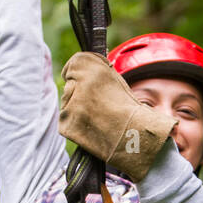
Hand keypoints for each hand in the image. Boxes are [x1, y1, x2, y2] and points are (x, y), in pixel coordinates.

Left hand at [58, 51, 179, 182]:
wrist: (137, 139)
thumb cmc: (130, 111)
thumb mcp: (116, 82)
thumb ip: (96, 73)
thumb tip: (76, 73)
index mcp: (95, 69)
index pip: (74, 63)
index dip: (77, 72)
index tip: (82, 79)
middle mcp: (81, 84)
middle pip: (69, 85)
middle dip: (78, 93)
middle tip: (98, 106)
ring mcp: (72, 105)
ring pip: (66, 103)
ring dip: (76, 109)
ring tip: (98, 119)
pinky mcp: (67, 123)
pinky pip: (65, 120)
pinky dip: (74, 125)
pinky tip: (91, 128)